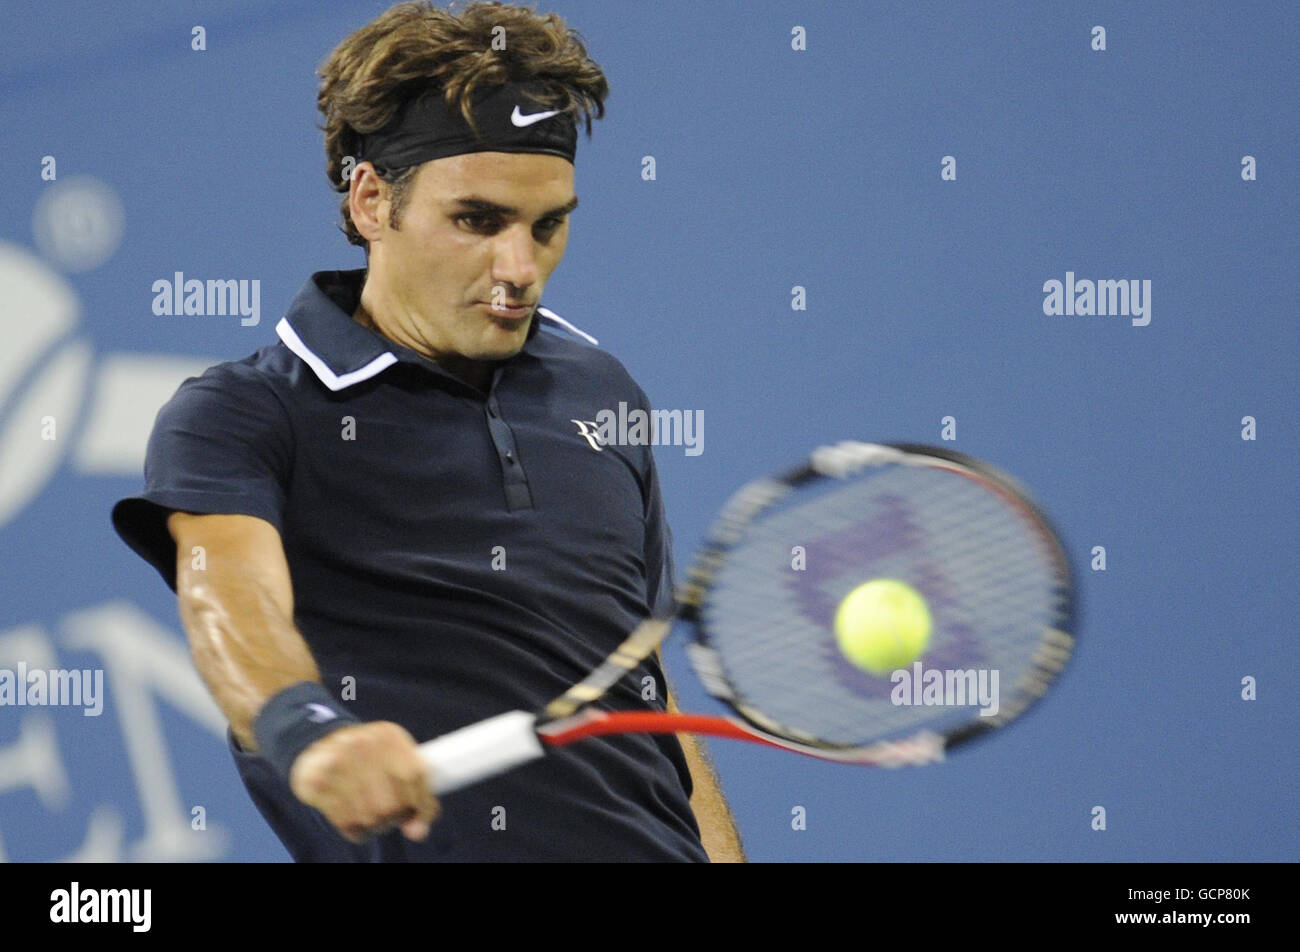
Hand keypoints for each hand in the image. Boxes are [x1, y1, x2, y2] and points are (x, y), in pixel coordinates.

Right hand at [289, 721, 437, 844]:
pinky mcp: (317, 781)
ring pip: (370, 817)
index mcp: (389, 735)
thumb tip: (418, 833)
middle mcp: (363, 744)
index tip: (417, 823)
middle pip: (392, 804)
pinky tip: (352, 817)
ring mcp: (337, 761)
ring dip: (373, 825)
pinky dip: (354, 829)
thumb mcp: (396, 761)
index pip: (415, 775)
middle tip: (387, 814)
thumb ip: (416, 793)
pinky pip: (346, 822)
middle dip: (393, 818)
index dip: (422, 806)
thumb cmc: (368, 759)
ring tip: (369, 813)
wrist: (318, 744)